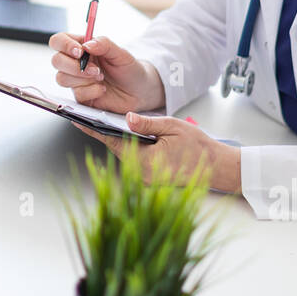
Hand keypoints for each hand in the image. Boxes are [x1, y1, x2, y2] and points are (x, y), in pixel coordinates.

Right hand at [48, 31, 163, 113]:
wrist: (140, 91)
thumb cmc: (130, 69)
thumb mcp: (121, 53)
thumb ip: (104, 44)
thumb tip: (87, 44)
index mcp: (82, 47)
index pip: (59, 41)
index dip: (64, 45)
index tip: (80, 52)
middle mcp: (76, 63)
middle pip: (56, 60)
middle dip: (74, 66)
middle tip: (95, 70)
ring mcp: (77, 80)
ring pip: (62, 78)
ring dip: (82, 79)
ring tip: (101, 78)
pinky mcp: (81, 96)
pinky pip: (76, 94)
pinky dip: (91, 91)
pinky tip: (102, 89)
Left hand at [73, 113, 241, 193]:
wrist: (218, 167)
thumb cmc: (199, 147)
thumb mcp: (172, 127)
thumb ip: (147, 123)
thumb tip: (126, 117)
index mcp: (145, 162)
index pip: (113, 143)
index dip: (95, 130)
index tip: (78, 121)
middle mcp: (142, 174)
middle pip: (117, 149)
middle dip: (105, 132)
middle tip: (88, 117)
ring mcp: (146, 179)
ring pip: (126, 155)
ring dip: (118, 140)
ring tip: (105, 123)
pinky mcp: (152, 178)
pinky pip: (135, 160)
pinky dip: (130, 147)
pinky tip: (126, 135)